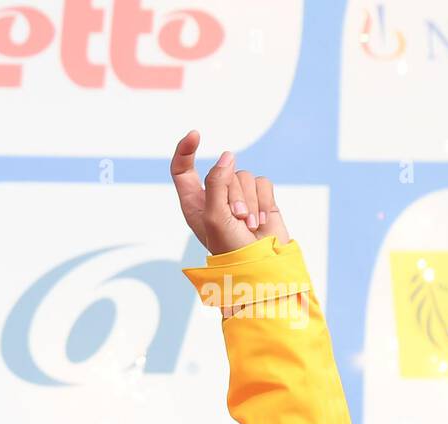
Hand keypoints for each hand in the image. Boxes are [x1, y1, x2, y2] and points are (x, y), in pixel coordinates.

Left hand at [170, 130, 289, 256]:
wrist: (260, 265)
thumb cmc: (230, 247)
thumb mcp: (215, 216)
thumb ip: (217, 183)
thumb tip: (228, 155)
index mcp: (193, 203)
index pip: (182, 170)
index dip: (185, 150)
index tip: (195, 134)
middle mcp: (214, 197)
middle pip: (223, 172)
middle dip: (234, 195)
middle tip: (237, 219)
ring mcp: (238, 198)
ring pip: (245, 177)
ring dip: (250, 202)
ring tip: (249, 226)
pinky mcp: (260, 199)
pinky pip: (263, 183)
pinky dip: (265, 202)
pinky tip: (263, 222)